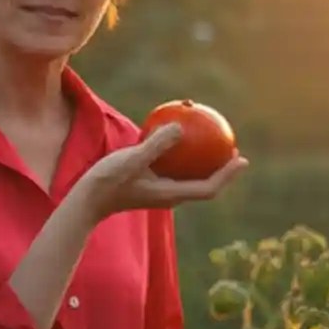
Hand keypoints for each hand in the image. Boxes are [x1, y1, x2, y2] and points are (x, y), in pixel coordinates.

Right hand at [72, 122, 248, 220]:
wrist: (86, 201)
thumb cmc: (107, 182)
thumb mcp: (131, 160)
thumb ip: (156, 145)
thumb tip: (180, 128)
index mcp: (170, 194)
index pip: (209, 188)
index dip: (228, 175)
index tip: (242, 158)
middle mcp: (169, 196)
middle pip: (204, 184)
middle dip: (221, 168)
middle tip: (232, 147)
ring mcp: (159, 192)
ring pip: (189, 178)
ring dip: (202, 162)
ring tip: (210, 141)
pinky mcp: (150, 186)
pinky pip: (173, 170)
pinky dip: (180, 157)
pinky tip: (174, 137)